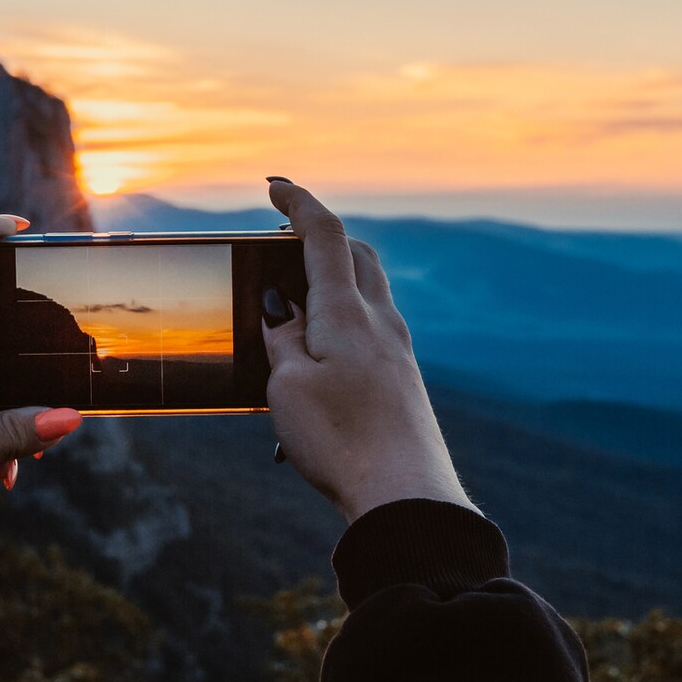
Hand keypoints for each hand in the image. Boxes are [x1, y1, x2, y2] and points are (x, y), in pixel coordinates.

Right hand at [260, 179, 476, 522]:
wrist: (407, 496)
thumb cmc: (342, 441)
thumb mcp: (288, 386)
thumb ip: (282, 340)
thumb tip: (284, 311)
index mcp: (347, 312)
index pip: (324, 235)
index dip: (298, 203)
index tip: (274, 185)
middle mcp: (380, 322)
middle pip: (356, 255)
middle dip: (320, 238)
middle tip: (281, 244)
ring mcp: (397, 351)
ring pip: (367, 293)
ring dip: (331, 283)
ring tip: (290, 309)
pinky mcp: (402, 382)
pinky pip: (371, 332)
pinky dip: (341, 323)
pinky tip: (318, 357)